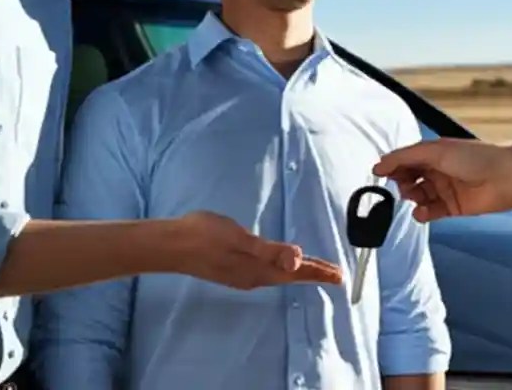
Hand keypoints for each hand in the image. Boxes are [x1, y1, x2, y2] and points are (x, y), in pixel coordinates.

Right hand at [167, 211, 343, 289]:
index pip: (296, 273)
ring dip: (298, 272)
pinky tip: (280, 265)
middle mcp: (253, 277)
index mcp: (258, 270)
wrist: (172, 245)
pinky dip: (281, 269)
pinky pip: (266, 272)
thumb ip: (269, 250)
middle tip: (335, 274)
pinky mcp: (232, 269)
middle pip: (290, 276)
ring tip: (314, 269)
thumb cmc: (205, 236)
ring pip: (278, 275)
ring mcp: (241, 275)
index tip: (339, 275)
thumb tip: (297, 261)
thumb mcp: (240, 238)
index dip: (318, 272)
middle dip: (313, 273)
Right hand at [372, 138, 511, 220]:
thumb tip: (380, 164)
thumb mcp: (436, 150)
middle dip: (402, 183)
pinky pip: (430, 211)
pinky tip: (422, 212)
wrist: (504, 178)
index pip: (406, 159)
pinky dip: (423, 213)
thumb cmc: (474, 158)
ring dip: (413, 198)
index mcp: (434, 152)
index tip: (379, 174)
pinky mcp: (452, 207)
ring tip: (415, 197)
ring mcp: (445, 189)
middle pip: (409, 178)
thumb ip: (406, 157)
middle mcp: (438, 170)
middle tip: (403, 185)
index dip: (392, 166)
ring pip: (418, 196)